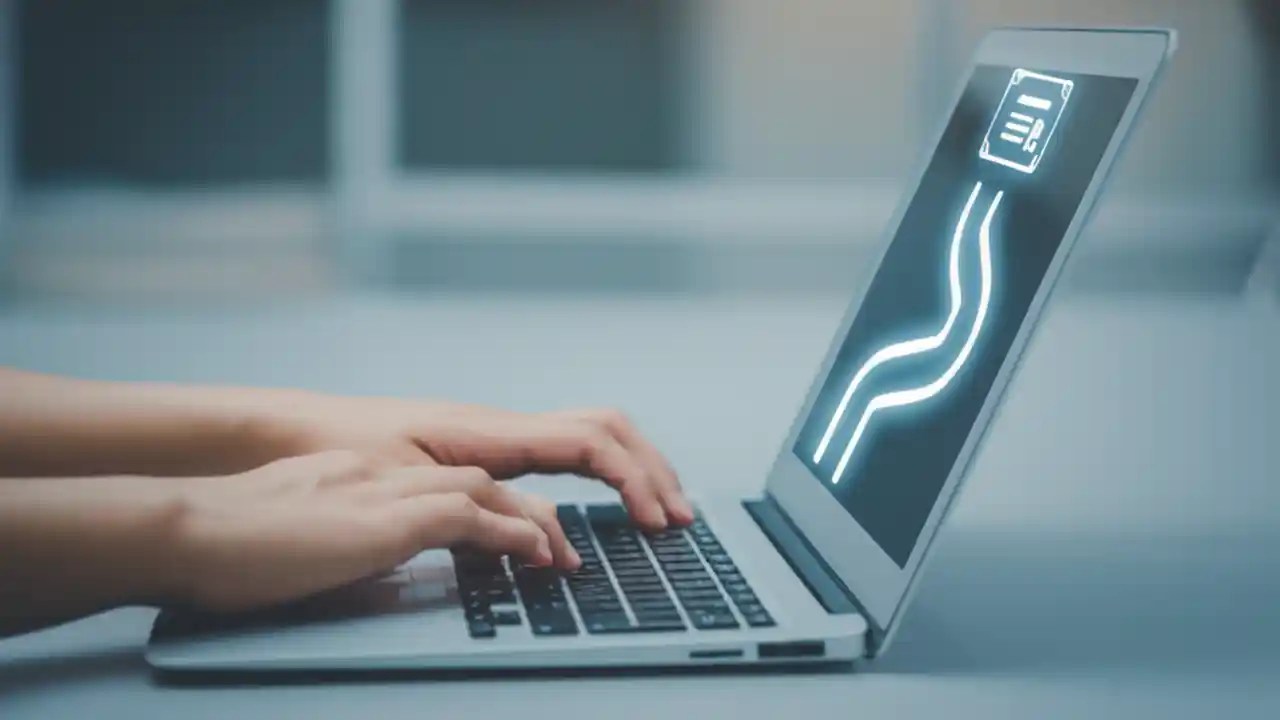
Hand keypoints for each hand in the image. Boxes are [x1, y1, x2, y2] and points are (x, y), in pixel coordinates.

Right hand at [172, 451, 576, 612]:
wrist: (188, 528)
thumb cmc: (223, 545)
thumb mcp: (293, 536)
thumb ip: (337, 539)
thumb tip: (364, 566)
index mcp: (357, 478)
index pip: (439, 483)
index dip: (483, 508)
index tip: (511, 538)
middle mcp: (379, 475)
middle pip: (476, 480)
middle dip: (523, 512)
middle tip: (556, 546)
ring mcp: (384, 491)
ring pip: (483, 491)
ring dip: (529, 525)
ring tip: (560, 558)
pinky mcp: (386, 520)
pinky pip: (467, 518)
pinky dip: (508, 536)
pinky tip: (534, 556)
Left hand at [268, 395, 691, 530]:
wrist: (295, 431)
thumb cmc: (340, 453)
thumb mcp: (404, 494)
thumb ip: (478, 514)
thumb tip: (549, 538)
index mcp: (491, 431)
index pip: (589, 442)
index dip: (633, 479)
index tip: (658, 520)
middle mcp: (502, 424)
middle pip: (604, 427)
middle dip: (651, 468)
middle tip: (680, 517)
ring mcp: (496, 432)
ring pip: (587, 434)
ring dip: (630, 467)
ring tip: (660, 507)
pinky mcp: (485, 448)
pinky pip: (560, 451)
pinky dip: (597, 472)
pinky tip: (602, 500)